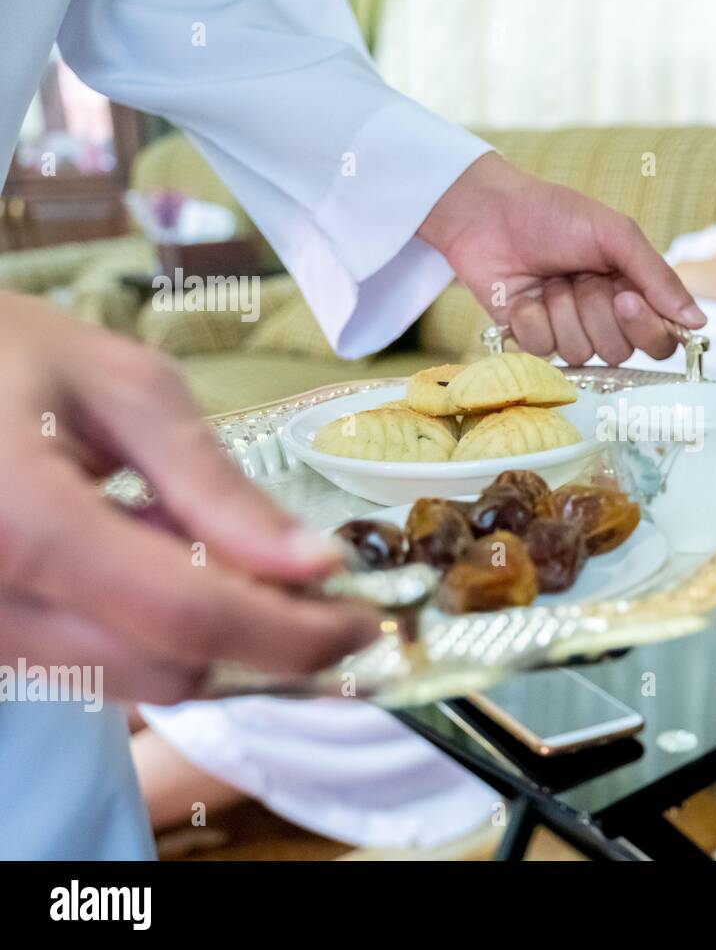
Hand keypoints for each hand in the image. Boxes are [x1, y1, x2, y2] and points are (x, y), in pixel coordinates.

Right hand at [0, 295, 381, 702]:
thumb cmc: (4, 350)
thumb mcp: (121, 387)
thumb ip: (214, 483)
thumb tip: (315, 564)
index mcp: (21, 520)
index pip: (187, 615)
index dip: (292, 633)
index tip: (365, 624)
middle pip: (167, 666)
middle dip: (257, 635)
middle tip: (306, 577)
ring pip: (130, 681)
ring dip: (203, 633)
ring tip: (200, 539)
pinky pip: (89, 667)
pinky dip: (146, 629)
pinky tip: (145, 555)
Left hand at [419, 153, 706, 366]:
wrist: (489, 213)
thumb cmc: (555, 215)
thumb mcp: (615, 235)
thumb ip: (658, 278)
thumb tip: (699, 322)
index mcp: (633, 292)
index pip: (660, 339)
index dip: (645, 329)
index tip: (624, 300)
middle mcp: (605, 319)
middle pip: (620, 352)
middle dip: (596, 313)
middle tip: (578, 278)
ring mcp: (568, 331)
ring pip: (580, 354)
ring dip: (562, 312)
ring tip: (549, 280)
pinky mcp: (532, 339)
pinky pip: (543, 350)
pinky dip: (531, 318)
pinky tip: (524, 295)